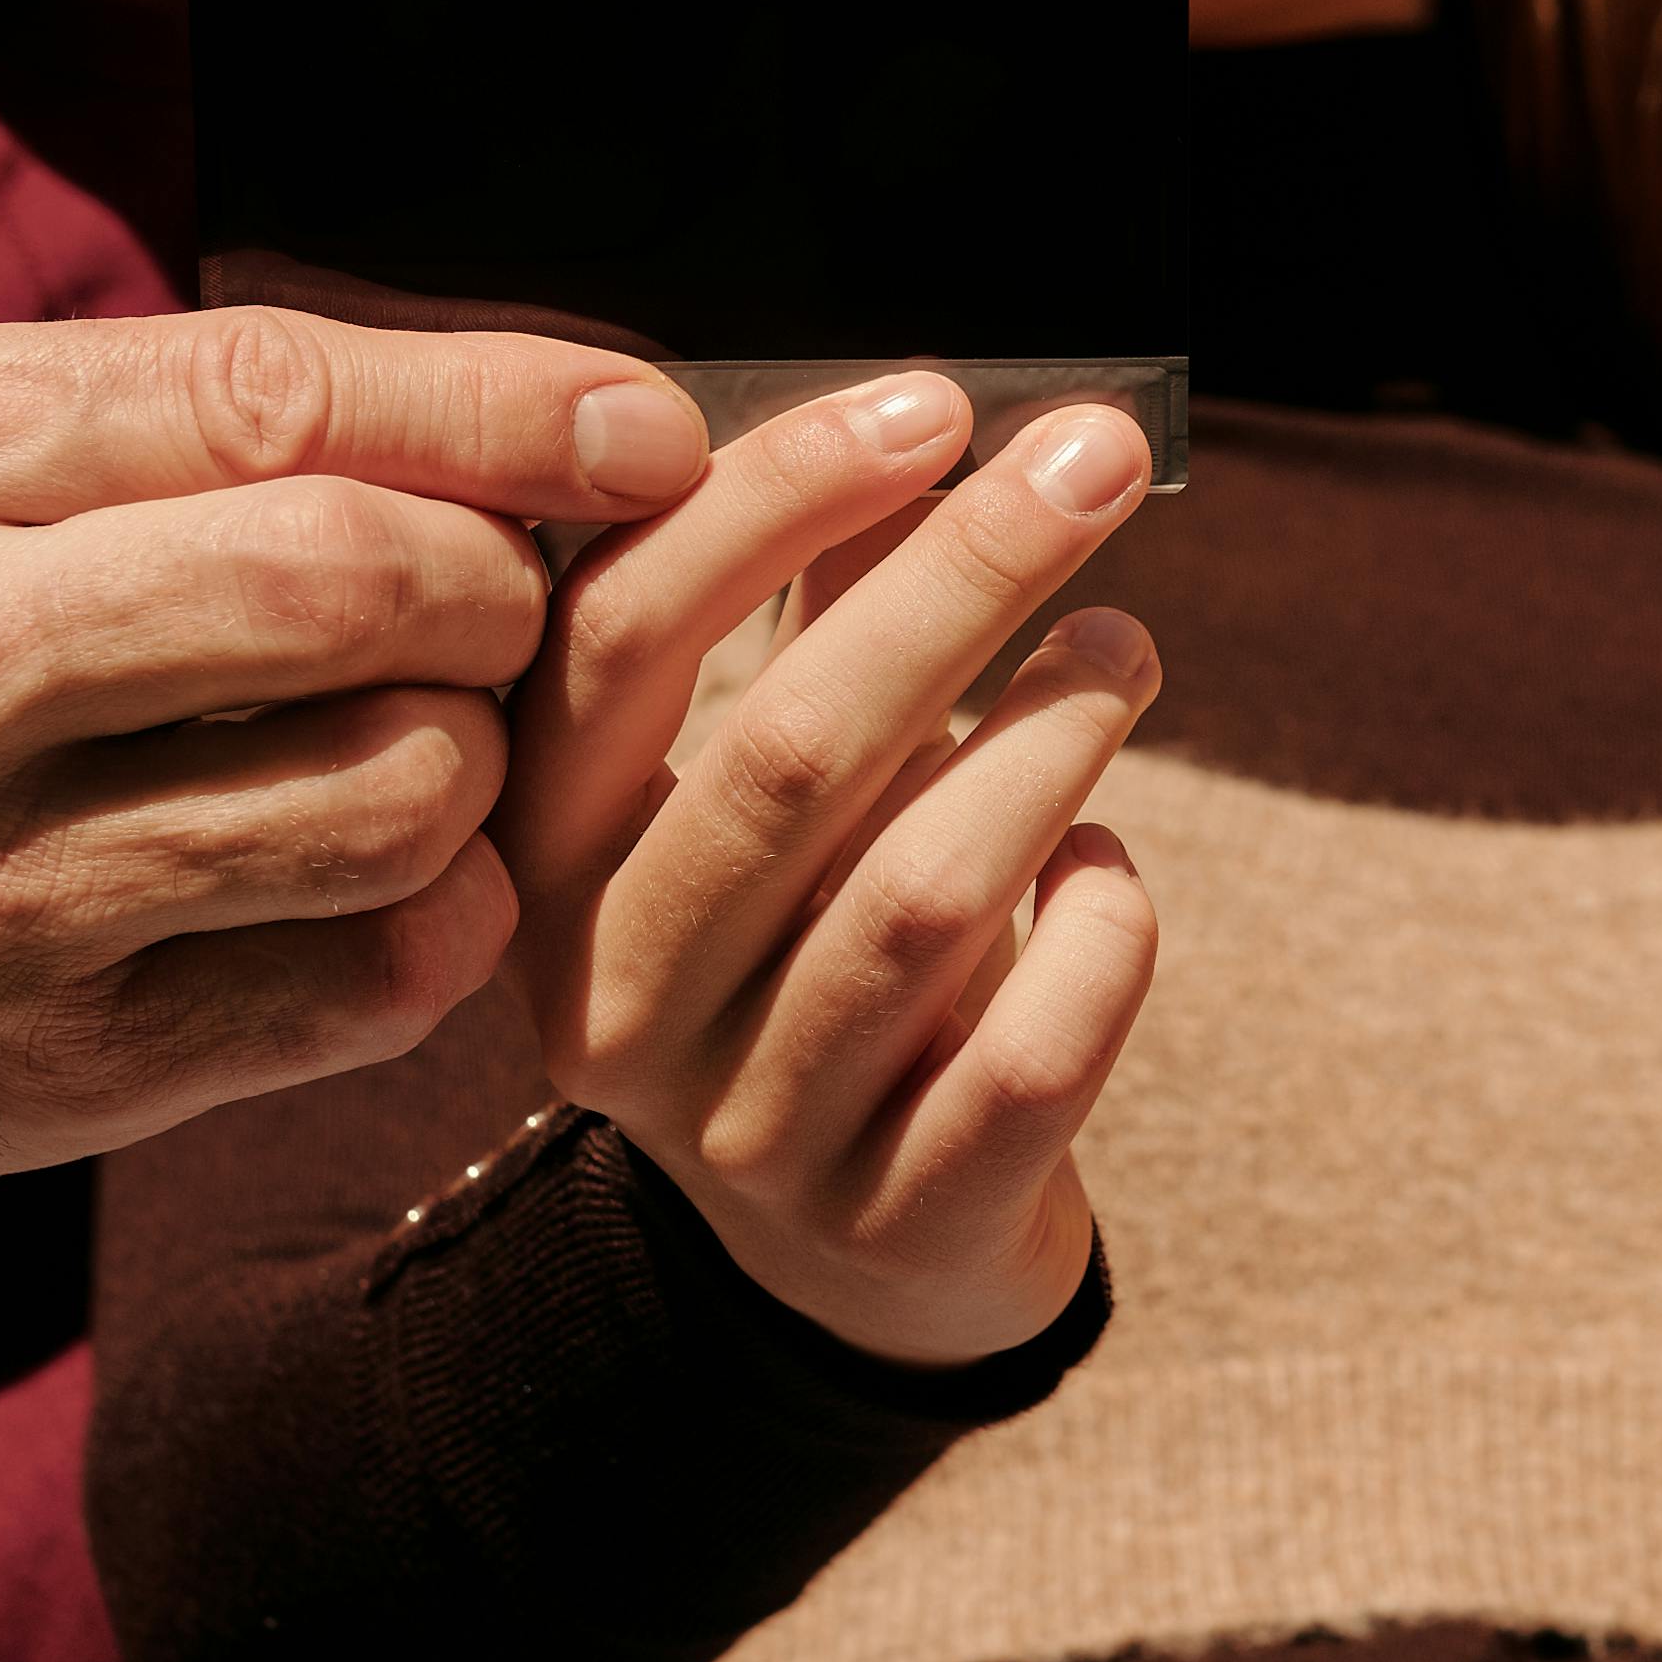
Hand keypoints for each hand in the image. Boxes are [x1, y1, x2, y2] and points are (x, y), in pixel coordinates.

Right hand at [0, 305, 705, 1178]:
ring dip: (468, 757)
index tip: (649, 430)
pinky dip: (441, 912)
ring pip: (390, 799)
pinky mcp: (53, 1076)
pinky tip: (381, 873)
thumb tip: (579, 422)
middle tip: (481, 602)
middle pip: (347, 590)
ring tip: (410, 732)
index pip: (269, 402)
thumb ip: (199, 412)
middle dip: (487, 587)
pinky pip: (373, 979)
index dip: (507, 410)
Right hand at [502, 375, 1167, 1367]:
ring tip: (1125, 645)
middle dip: (963, 579)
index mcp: (537, 861)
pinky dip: (1100, 928)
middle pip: (787, 755)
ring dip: (1049, 736)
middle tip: (1095, 461)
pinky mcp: (895, 1222)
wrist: (860, 1259)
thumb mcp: (773, 789)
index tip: (934, 402)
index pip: (615, 644)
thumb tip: (931, 425)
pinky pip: (1032, 1049)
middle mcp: (609, 1004)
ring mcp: (748, 1133)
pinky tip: (1110, 865)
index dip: (772, 502)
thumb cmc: (812, 951)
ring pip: (920, 897)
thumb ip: (817, 615)